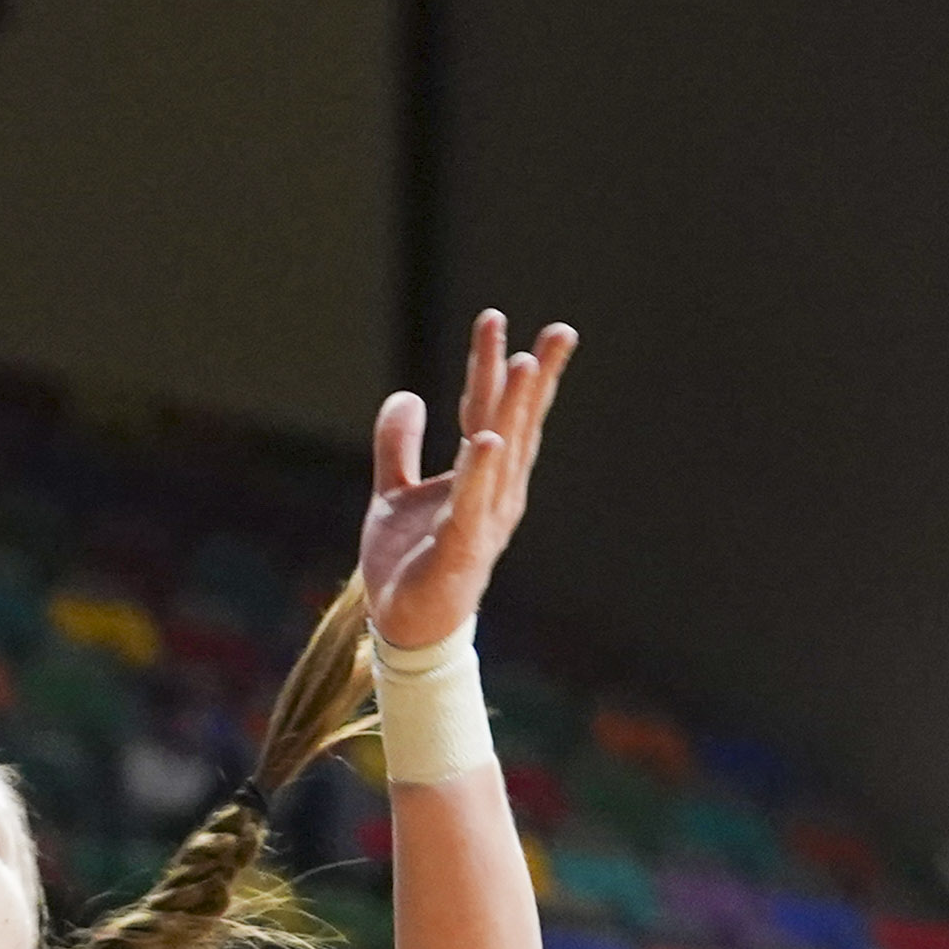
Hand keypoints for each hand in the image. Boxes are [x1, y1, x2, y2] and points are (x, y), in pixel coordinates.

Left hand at [360, 308, 577, 653]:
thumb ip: (398, 447)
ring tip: (526, 364)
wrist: (402, 628)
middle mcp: (494, 494)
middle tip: (555, 332)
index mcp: (481, 478)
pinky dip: (478, 472)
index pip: (489, 413)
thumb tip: (406, 395)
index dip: (494, 368)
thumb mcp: (393, 494)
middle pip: (511, 426)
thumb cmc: (408, 563)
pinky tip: (486, 439)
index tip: (497, 319)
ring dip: (515, 411)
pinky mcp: (459, 550)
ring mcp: (482, 522)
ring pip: (501, 457)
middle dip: (531, 379)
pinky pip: (471, 505)